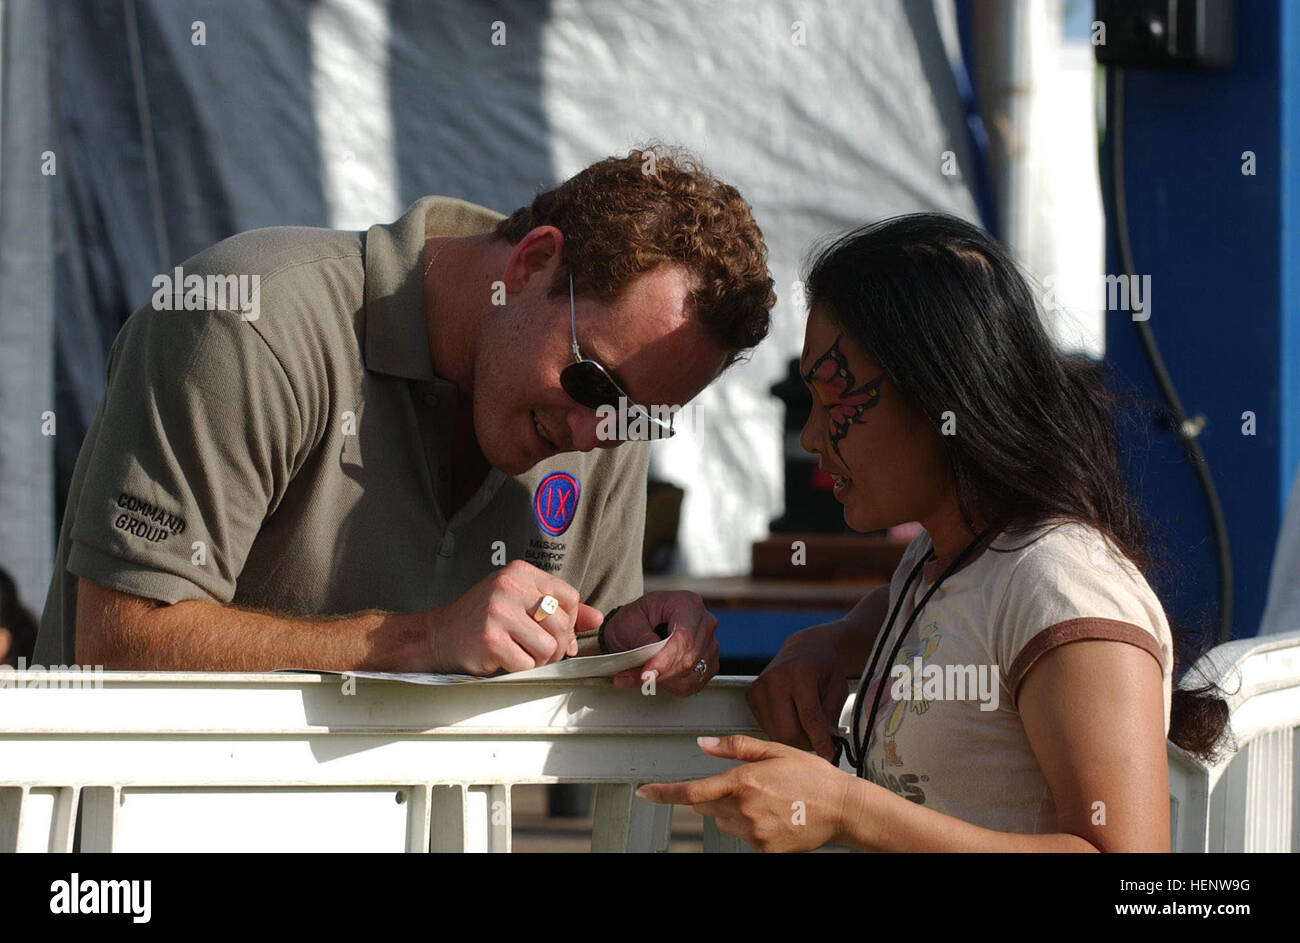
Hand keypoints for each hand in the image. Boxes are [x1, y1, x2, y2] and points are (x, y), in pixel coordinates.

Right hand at [422, 560, 601, 673]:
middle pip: (561, 624)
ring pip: (549, 647)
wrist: (436, 636)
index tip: (559, 634)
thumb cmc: (480, 619)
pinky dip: (521, 669)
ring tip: (522, 655)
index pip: (569, 596)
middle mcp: (509, 586)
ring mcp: (498, 612)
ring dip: (540, 660)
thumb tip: (596, 619)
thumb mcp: (518, 603)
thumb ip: (558, 609)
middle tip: (540, 652)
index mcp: (519, 572)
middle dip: (558, 646)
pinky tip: (506, 661)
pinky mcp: (490, 639)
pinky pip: (527, 664)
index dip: (570, 621)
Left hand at [605, 591, 718, 695]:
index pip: (683, 638)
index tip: (647, 674)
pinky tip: (657, 676)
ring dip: (662, 680)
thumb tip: (653, 657)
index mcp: (687, 604)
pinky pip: (692, 684)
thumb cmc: (636, 619)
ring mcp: (710, 643)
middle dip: (660, 673)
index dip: (666, 659)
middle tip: (633, 676)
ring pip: (690, 674)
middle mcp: (704, 622)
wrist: (638, 627)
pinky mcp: (709, 663)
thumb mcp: (629, 622)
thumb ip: (642, 639)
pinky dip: (670, 686)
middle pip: (689, 658)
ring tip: (641, 674)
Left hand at [637, 735, 853, 852]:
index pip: (693, 791)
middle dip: (714, 795)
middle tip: (746, 785)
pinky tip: (774, 817)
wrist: (843, 809)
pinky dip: (751, 828)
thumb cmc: (812, 776)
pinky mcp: (765, 851)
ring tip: (769, 800)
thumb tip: (703, 744)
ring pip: (724, 822)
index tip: (645, 793)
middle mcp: (745, 810)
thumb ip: (736, 747)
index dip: (665, 793)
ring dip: (734, 811)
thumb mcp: (775, 750)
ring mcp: (754, 834)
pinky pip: (744, 839)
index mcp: (744, 781)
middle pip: (707, 806)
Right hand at [745, 624, 847, 760]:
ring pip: (775, 734)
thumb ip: (830, 718)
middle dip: (805, 741)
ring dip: (793, 737)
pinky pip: (765, 727)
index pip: (810, 719)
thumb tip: (825, 748)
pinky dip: (780, 728)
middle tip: (817, 737)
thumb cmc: (823, 668)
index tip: (829, 756)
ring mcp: (759, 687)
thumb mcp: (837, 690)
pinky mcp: (751, 696)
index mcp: (799, 674)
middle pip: (787, 732)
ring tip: (805, 724)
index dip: (821, 741)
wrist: (805, 649)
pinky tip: (791, 716)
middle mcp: (774, 680)